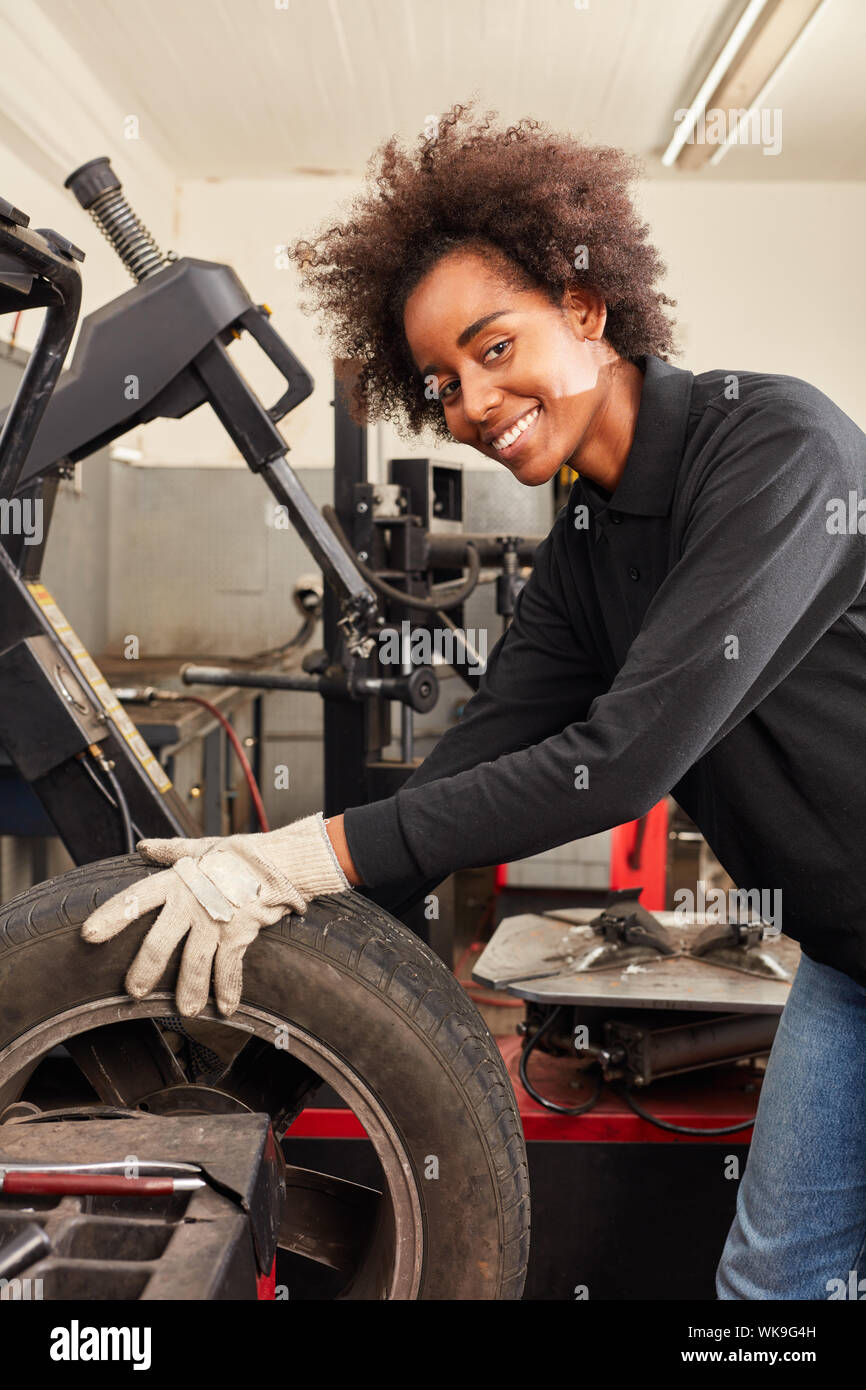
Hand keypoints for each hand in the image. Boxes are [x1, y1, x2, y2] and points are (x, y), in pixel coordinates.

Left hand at [81, 813, 349, 1016]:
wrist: (284, 861)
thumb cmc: (242, 854)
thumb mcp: (203, 847)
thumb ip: (171, 850)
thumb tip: (144, 847)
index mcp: (178, 880)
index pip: (137, 898)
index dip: (112, 916)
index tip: (89, 935)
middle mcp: (192, 902)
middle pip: (160, 941)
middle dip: (145, 969)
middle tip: (134, 991)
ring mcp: (215, 920)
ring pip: (194, 963)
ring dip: (189, 990)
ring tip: (187, 1011)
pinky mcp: (239, 933)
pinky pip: (229, 967)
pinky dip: (228, 989)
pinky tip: (226, 1007)